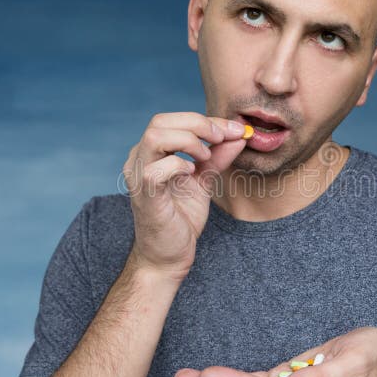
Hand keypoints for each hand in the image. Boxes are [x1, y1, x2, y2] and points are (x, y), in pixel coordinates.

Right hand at [122, 112, 245, 279]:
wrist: (168, 256)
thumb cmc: (181, 219)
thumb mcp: (204, 180)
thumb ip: (218, 157)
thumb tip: (239, 135)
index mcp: (151, 153)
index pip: (174, 121)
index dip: (207, 121)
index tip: (235, 129)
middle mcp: (139, 159)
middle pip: (161, 121)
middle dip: (197, 124)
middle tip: (222, 138)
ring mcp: (138, 176)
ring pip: (155, 136)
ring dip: (188, 140)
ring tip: (205, 156)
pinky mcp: (144, 195)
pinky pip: (156, 169)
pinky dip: (178, 165)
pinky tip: (192, 173)